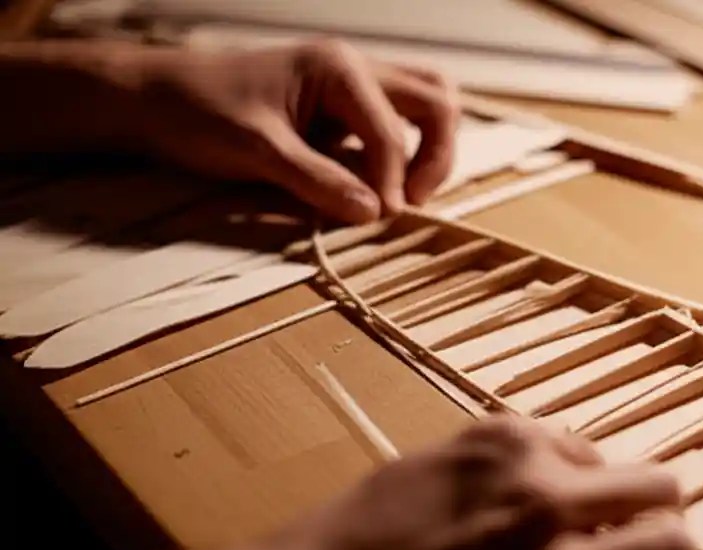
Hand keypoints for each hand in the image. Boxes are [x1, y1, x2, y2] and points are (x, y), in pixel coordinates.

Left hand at [125, 40, 458, 222]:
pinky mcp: (343, 106)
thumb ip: (317, 180)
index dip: (392, 180)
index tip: (378, 219)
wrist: (155, 98)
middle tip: (409, 201)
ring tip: (405, 193)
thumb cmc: (199, 113)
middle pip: (436, 101)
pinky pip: (397, 121)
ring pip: (426, 104)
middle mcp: (355, 67)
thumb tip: (373, 213)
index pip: (392, 131)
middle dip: (436, 155)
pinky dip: (405, 151)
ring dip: (429, 149)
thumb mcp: (256, 151)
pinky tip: (380, 183)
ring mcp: (352, 84)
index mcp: (338, 68)